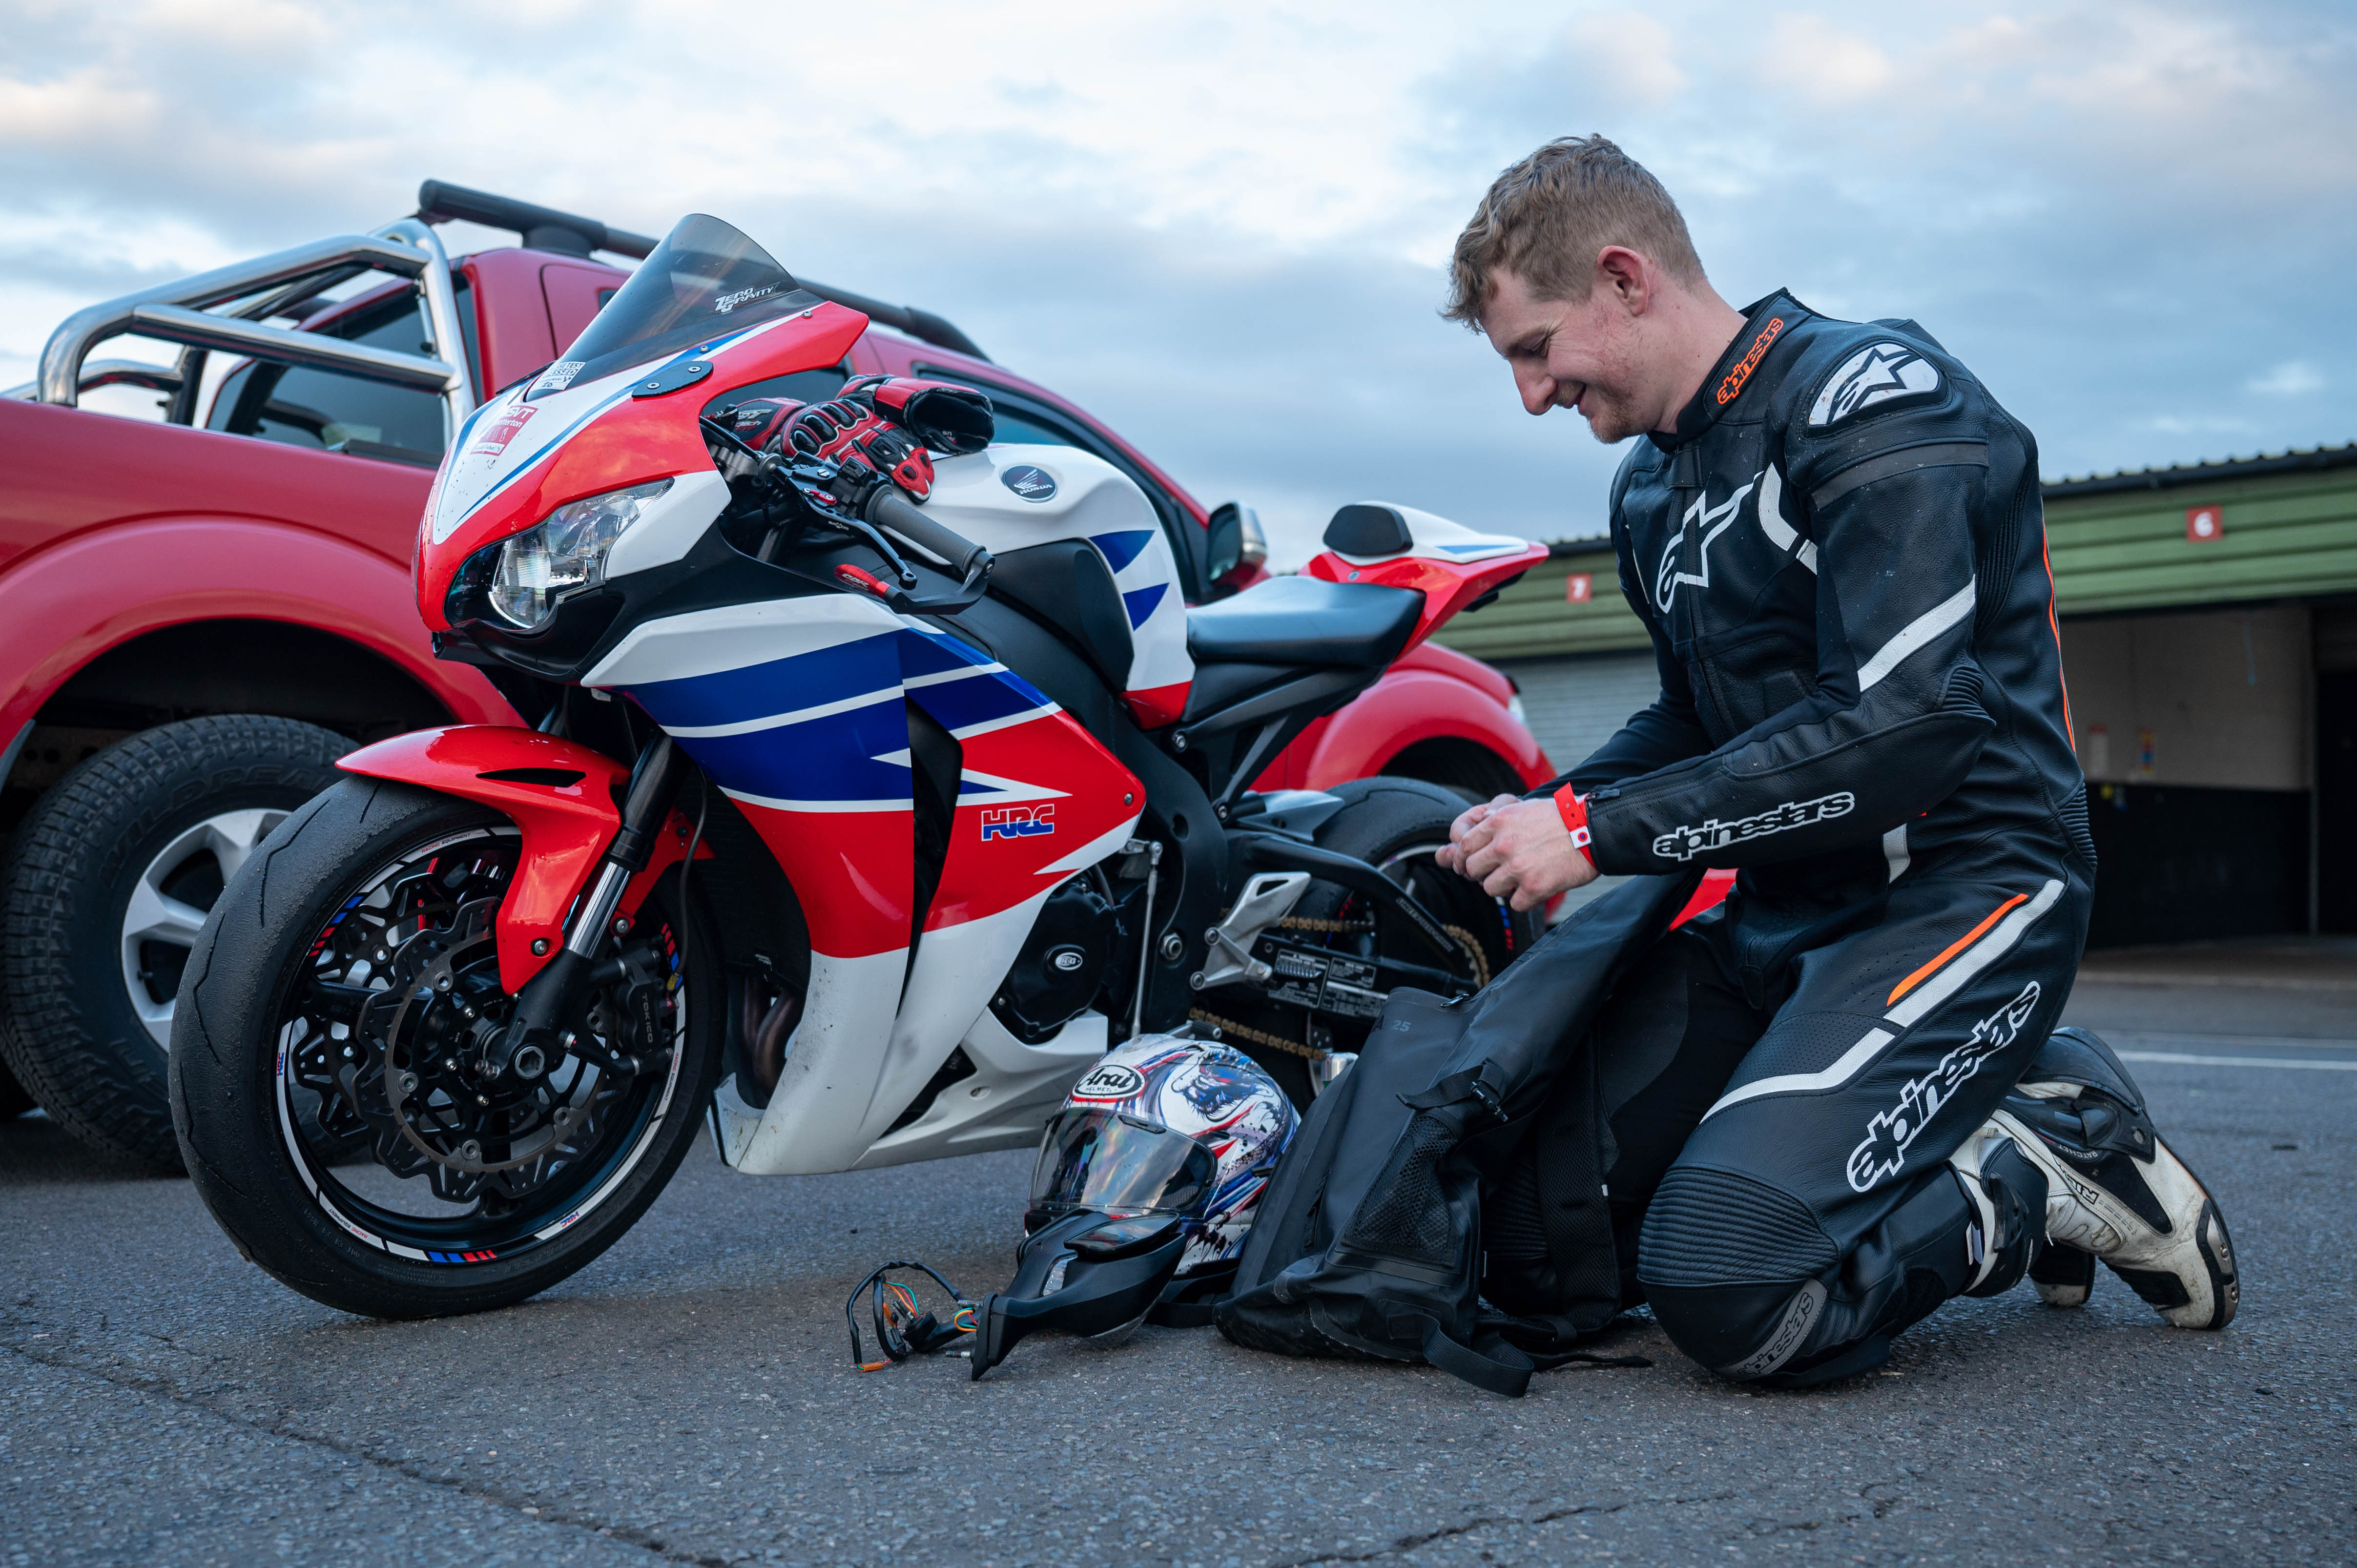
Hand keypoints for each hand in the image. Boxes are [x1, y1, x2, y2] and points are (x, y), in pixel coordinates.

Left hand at [1440, 794, 1597, 912]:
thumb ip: (1497, 818)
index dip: (1464, 857)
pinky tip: (1535, 889)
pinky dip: (1524, 900)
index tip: (1470, 863)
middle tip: (1497, 873)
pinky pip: (1515, 904)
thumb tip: (1478, 825)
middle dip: (1482, 873)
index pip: (1463, 845)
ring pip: (1489, 889)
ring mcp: (1518, 867)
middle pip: (1472, 869)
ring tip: (1520, 879)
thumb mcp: (1524, 808)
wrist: (1594, 829)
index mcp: (1499, 822)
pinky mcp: (1535, 887)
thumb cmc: (1563, 817)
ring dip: (1503, 887)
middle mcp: (1503, 845)